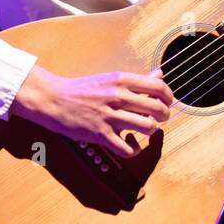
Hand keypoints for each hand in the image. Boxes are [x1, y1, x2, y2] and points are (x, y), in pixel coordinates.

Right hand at [11, 65, 175, 158]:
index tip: (167, 102)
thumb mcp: (111, 78)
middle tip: (159, 118)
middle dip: (164, 116)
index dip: (169, 96)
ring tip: (145, 129)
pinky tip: (129, 144)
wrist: (54, 99)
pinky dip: (133, 149)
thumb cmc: (84, 89)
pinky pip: (128, 149)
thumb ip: (137, 79)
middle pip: (157, 109)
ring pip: (148, 127)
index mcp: (122, 80)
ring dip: (150, 131)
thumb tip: (160, 74)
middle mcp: (118, 96)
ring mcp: (109, 116)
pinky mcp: (101, 135)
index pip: (158, 87)